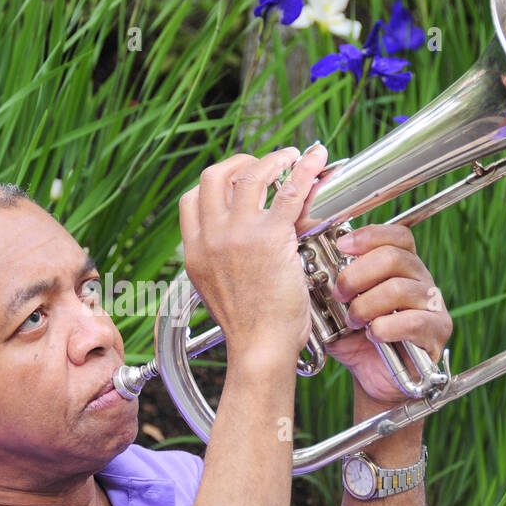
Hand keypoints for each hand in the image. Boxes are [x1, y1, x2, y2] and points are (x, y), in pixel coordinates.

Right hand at [180, 145, 328, 360]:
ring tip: (291, 157)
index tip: (232, 181)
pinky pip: (289, 191)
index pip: (190, 200)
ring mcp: (238, 235)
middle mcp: (211, 238)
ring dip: (273, 159)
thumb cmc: (249, 329)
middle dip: (239, 161)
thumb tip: (233, 247)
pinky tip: (315, 159)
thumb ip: (218, 262)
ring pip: (250, 174)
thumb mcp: (216, 291)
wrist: (261, 348)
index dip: (213, 184)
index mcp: (195, 252)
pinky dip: (304, 169)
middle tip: (261, 164)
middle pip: (214, 176)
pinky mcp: (270, 237)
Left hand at [324, 224, 453, 405]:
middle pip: (395, 257)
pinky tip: (373, 336)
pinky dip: (385, 327)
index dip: (369, 236)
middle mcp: (421, 280)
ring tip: (353, 321)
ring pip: (400, 289)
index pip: (396, 235)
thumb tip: (307, 262)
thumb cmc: (354, 339)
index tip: (341, 245)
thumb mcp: (334, 307)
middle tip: (339, 294)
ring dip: (367, 305)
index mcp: (401, 267)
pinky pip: (413, 321)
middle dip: (358, 274)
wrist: (371, 379)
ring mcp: (433, 305)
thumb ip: (327, 284)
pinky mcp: (436, 331)